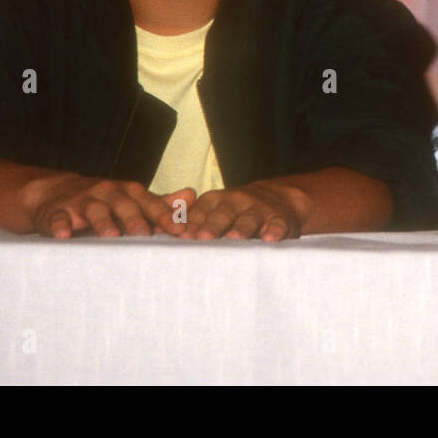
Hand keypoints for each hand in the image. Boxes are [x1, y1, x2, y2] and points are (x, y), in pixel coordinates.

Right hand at [22, 173, 187, 238]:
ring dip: (102, 222)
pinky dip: (61, 225)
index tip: (181, 231)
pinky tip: (64, 235)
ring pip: (94, 210)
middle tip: (146, 235)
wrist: (58, 193)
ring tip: (110, 235)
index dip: (166, 216)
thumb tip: (192, 196)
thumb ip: (161, 203)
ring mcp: (83, 201)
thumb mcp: (133, 200)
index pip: (151, 204)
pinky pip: (58, 218)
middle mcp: (109, 193)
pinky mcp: (57, 212)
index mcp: (130, 193)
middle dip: (135, 219)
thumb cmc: (106, 202)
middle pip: (124, 204)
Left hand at [180, 179, 311, 240]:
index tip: (178, 237)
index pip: (198, 213)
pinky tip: (270, 238)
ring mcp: (258, 210)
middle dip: (212, 225)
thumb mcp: (213, 211)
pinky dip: (275, 231)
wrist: (279, 199)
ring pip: (249, 219)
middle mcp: (235, 202)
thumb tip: (158, 233)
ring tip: (234, 238)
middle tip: (203, 238)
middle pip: (222, 214)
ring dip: (241, 228)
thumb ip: (189, 222)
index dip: (189, 225)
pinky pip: (277, 225)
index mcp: (214, 201)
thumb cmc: (236, 212)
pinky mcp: (280, 219)